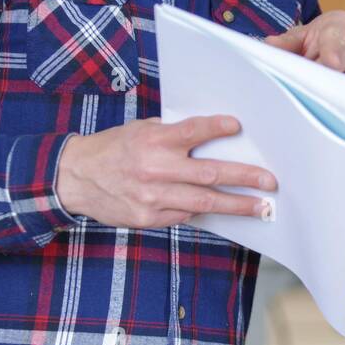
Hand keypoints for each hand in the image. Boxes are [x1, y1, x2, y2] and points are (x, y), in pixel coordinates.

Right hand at [56, 115, 277, 227]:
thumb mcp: (140, 131)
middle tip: (269, 181)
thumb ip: (171, 135)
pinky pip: (185, 215)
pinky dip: (204, 211)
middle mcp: (155, 169)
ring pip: (204, 202)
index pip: (191, 132)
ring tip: (260, 206)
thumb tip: (211, 138)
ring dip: (236, 205)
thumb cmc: (113, 149)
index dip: (215, 128)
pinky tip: (222, 210)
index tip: (238, 126)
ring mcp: (153, 197)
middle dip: (244, 177)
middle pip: (208, 174)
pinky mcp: (149, 218)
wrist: (75, 179)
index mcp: (153, 141)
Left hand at [264, 11, 344, 93]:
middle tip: (316, 96)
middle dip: (331, 85)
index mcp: (343, 24)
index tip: (331, 62)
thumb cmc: (323, 40)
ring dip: (344, 98)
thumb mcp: (303, 37)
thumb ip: (287, 44)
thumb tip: (269, 45)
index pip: (335, 39)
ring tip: (331, 97)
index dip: (332, 51)